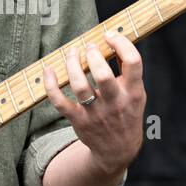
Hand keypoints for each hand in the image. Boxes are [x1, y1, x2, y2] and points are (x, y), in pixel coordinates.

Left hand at [41, 30, 146, 175]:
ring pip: (80, 86)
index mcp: (134, 92)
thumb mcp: (136, 94)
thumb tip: (112, 40)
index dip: (121, 43)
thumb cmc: (126, 113)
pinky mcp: (78, 120)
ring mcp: (96, 113)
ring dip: (72, 65)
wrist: (117, 150)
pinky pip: (60, 102)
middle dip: (93, 55)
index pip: (133, 62)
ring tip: (72, 53)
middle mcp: (116, 103)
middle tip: (88, 47)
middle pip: (103, 75)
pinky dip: (51, 85)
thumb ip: (128, 72)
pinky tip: (48, 70)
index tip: (109, 35)